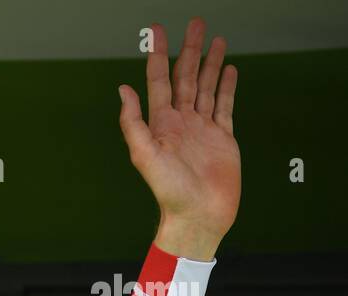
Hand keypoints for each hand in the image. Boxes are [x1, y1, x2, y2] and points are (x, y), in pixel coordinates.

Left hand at [118, 17, 240, 260]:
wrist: (198, 216)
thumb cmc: (169, 192)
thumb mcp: (145, 155)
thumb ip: (133, 123)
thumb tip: (123, 90)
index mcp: (161, 124)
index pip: (160, 81)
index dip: (159, 55)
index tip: (159, 31)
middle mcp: (181, 123)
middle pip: (186, 77)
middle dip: (190, 50)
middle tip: (196, 23)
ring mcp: (202, 129)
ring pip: (206, 87)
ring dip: (210, 63)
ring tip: (216, 40)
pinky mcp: (222, 138)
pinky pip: (224, 106)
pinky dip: (226, 87)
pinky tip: (228, 70)